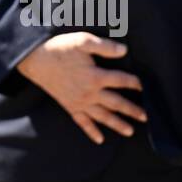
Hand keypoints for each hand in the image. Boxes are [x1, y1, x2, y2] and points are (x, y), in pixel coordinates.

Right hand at [15, 32, 145, 143]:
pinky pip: (82, 122)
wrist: (35, 60)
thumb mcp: (81, 41)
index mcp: (95, 76)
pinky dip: (91, 132)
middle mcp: (90, 93)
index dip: (134, 82)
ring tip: (130, 131)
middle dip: (132, 110)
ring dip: (117, 124)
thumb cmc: (59, 49)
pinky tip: (99, 140)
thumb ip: (104, 46)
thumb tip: (124, 51)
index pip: (121, 80)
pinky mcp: (70, 106)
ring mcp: (80, 102)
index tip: (144, 86)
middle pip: (116, 103)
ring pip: (103, 116)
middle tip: (145, 117)